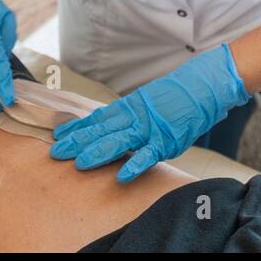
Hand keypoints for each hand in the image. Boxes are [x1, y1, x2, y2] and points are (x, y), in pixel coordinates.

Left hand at [49, 45, 250, 182]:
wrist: (204, 84)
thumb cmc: (177, 95)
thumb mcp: (148, 101)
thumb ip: (131, 115)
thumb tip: (112, 125)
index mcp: (130, 107)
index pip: (97, 118)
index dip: (77, 127)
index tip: (58, 133)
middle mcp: (135, 117)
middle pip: (101, 130)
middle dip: (77, 142)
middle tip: (55, 152)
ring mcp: (150, 128)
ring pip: (118, 142)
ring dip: (97, 153)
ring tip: (78, 163)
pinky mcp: (167, 140)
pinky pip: (148, 155)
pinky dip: (135, 165)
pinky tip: (121, 176)